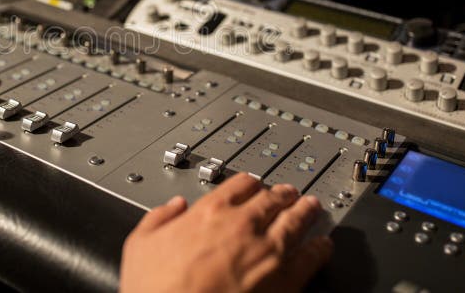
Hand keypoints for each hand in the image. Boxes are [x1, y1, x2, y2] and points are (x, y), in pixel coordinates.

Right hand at [120, 173, 332, 292]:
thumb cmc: (156, 288)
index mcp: (209, 212)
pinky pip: (310, 257)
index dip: (250, 182)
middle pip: (272, 199)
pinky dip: (320, 248)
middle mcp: (242, 226)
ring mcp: (267, 252)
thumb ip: (158, 218)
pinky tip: (324, 245)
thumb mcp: (140, 243)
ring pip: (295, 222)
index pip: (239, 185)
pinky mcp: (284, 280)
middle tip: (290, 192)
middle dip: (283, 194)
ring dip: (306, 212)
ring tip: (313, 208)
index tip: (253, 184)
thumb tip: (172, 207)